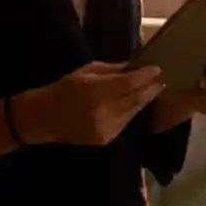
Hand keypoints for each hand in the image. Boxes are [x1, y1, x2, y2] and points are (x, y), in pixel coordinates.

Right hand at [14, 61, 163, 145]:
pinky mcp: (106, 138)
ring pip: (134, 111)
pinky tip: (135, 103)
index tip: (157, 68)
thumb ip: (113, 70)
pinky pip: (126, 122)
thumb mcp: (87, 71)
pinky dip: (132, 112)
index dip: (146, 76)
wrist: (44, 118)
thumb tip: (135, 66)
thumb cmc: (64, 89)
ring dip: (144, 100)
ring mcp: (107, 127)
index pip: (130, 83)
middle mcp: (104, 111)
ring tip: (153, 89)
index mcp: (97, 91)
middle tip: (162, 79)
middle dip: (151, 88)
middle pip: (136, 98)